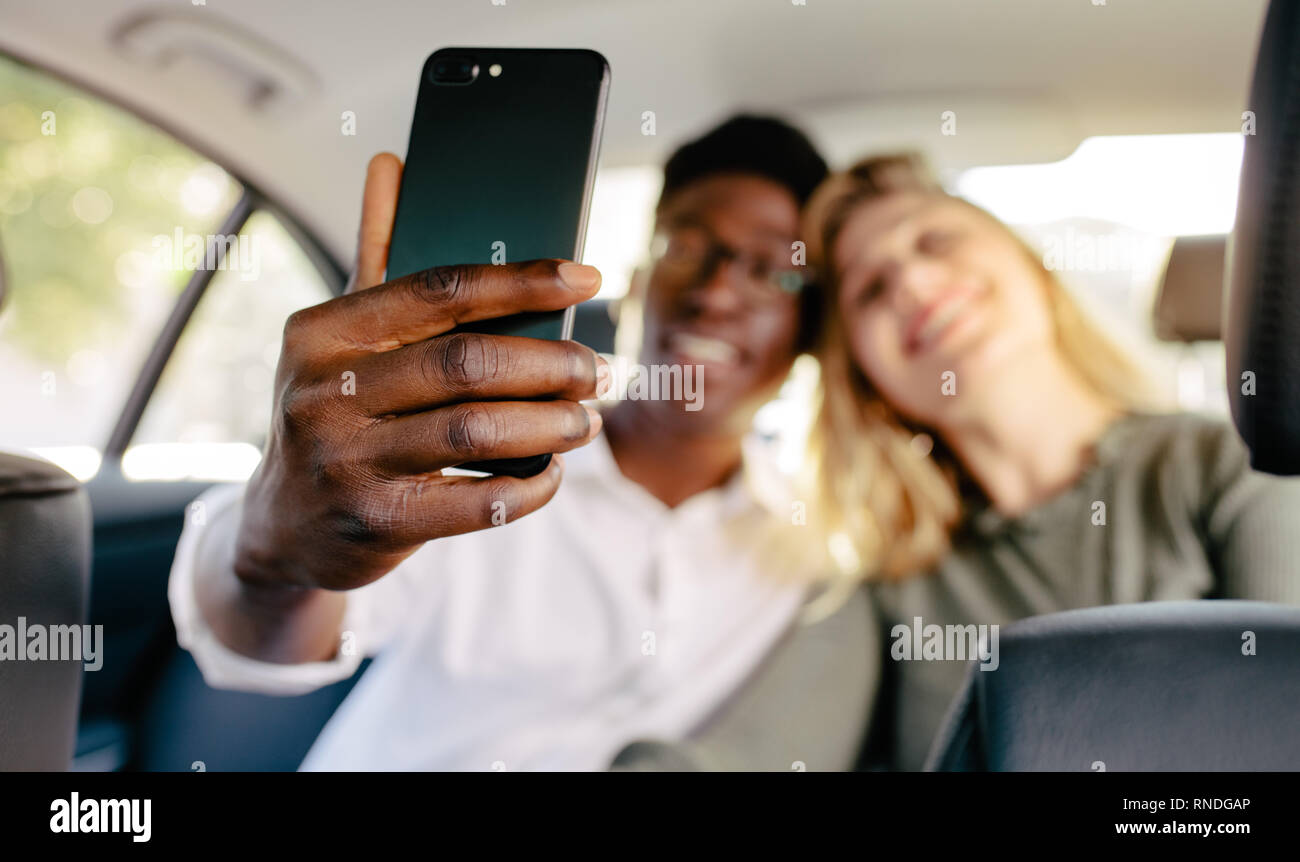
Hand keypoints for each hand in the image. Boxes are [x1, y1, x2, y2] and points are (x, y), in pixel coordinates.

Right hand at [233, 153, 603, 591]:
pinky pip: (477, 502)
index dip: (524, 281)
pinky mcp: (375, 523)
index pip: (441, 289)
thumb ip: (374, 256)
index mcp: (323, 332)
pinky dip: (530, 486)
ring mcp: (346, 462)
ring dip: (552, 424)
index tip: (587, 278)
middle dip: (551, 363)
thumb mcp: (342, 339)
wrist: (284, 524)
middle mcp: (326, 393)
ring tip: (586, 418)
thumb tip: (389, 163)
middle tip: (597, 368)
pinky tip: (552, 471)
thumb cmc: (336, 411)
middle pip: (468, 362)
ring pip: (478, 430)